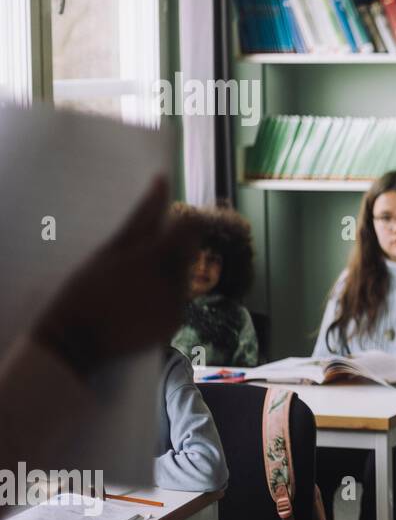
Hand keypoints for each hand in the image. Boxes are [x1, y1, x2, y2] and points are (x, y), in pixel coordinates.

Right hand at [32, 175, 198, 377]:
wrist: (77, 339)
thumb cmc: (87, 288)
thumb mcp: (111, 248)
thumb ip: (143, 215)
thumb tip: (162, 180)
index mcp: (160, 255)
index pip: (193, 227)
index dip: (182, 224)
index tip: (166, 226)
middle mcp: (176, 279)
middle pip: (189, 253)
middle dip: (171, 251)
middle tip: (138, 261)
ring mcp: (178, 304)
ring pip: (183, 277)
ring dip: (167, 275)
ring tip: (131, 286)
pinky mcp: (175, 324)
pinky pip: (177, 303)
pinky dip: (163, 299)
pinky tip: (136, 303)